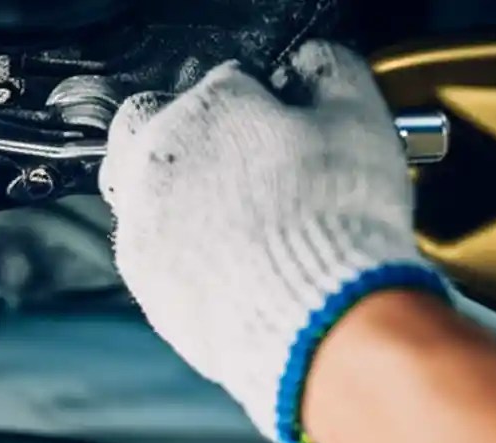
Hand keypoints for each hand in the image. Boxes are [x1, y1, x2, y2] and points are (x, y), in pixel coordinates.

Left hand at [100, 40, 447, 442]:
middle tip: (228, 160)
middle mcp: (156, 161)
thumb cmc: (339, 221)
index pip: (220, 84)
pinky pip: (147, 247)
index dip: (254, 102)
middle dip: (182, 134)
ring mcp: (141, 224)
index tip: (277, 126)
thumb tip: (306, 69)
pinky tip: (222, 260)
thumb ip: (326, 74)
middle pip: (148, 126)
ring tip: (228, 216)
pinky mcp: (142, 280)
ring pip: (136, 190)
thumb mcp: (359, 120)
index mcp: (205, 111)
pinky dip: (175, 247)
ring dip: (171, 193)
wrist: (319, 321)